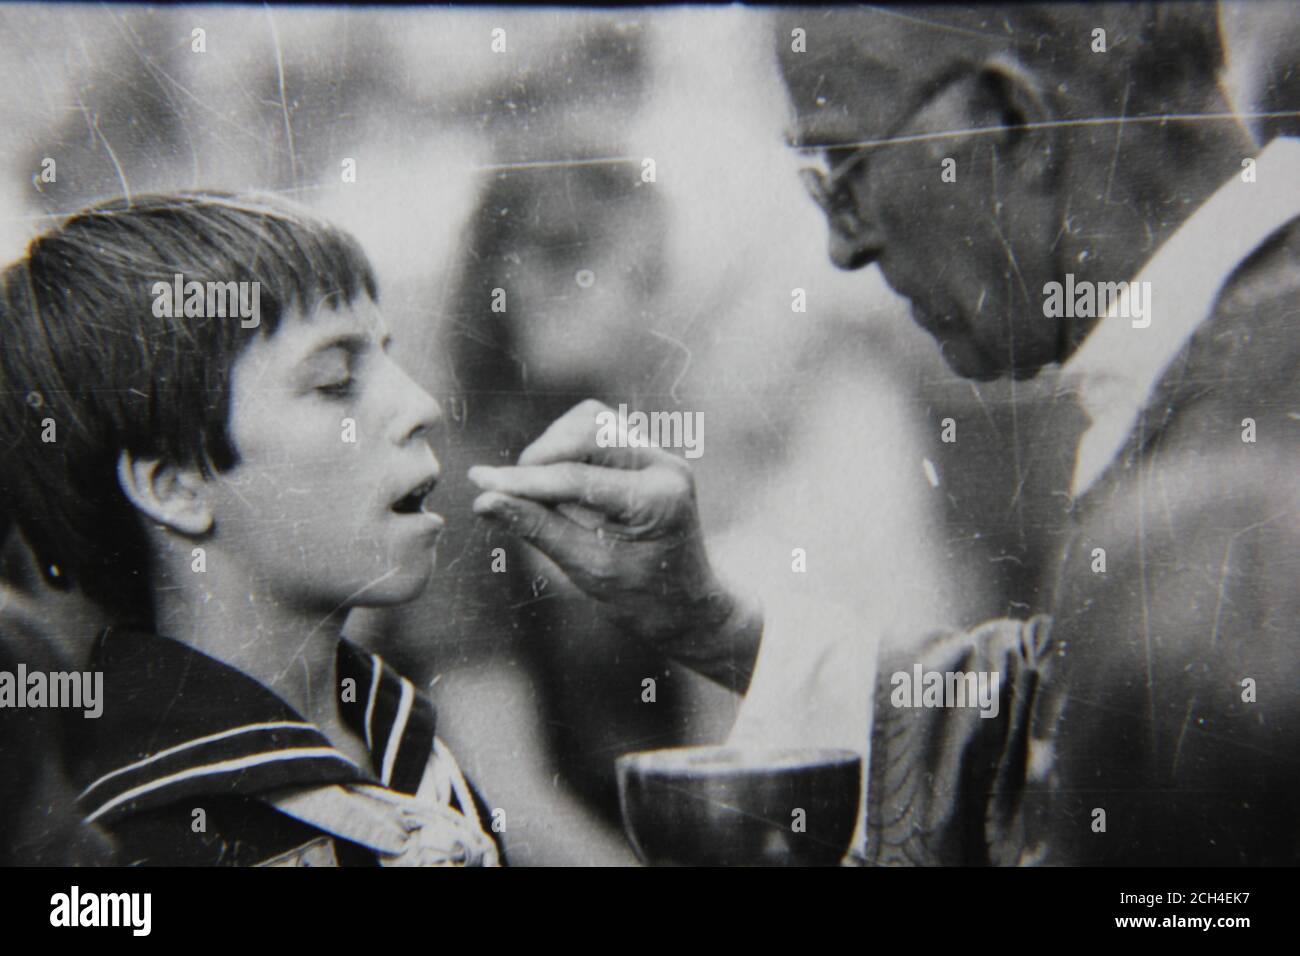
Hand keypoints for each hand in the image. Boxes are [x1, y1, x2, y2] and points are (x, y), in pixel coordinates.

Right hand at [468, 399, 759, 686]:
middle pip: (588, 428)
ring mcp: (660, 457)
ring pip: (591, 422)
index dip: (523, 481)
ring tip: (537, 492)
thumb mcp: (587, 568)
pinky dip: (567, 451)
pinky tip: (557, 486)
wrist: (687, 607)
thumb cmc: (642, 599)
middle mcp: (665, 467)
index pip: (578, 477)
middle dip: (543, 454)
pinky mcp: (647, 456)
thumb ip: (536, 528)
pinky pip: (599, 433)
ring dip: (554, 449)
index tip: (479, 481)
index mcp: (658, 499)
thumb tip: (483, 501)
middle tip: (512, 490)